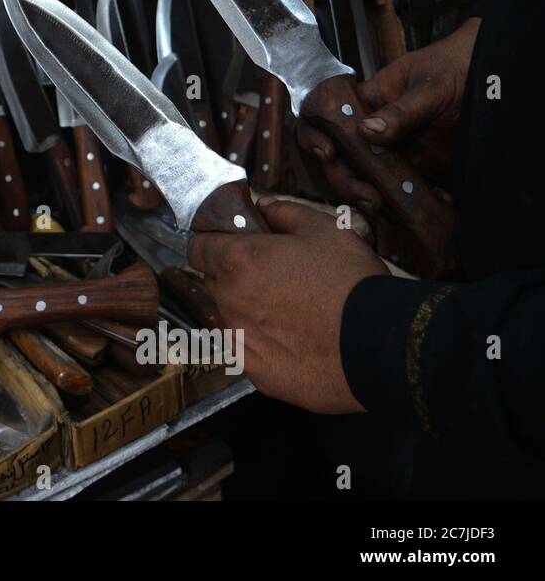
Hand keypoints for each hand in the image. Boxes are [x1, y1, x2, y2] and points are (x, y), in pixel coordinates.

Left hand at [188, 198, 387, 414]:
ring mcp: (240, 341)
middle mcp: (230, 301)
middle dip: (237, 277)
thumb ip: (286, 213)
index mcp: (240, 262)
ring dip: (250, 312)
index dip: (213, 243)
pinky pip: (249, 352)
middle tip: (276, 278)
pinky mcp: (257, 373)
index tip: (231, 245)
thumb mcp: (326, 230)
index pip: (198, 248)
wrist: (382, 345)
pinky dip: (264, 345)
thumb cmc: (352, 281)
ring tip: (293, 314)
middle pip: (218, 283)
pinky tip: (296, 343)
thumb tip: (262, 207)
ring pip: (232, 318)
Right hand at [298, 18, 478, 213]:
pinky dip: (398, 206)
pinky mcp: (419, 171)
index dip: (315, 136)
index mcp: (370, 101)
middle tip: (364, 196)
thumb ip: (402, 109)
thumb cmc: (461, 66)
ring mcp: (396, 152)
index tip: (326, 154)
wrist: (498, 76)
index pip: (327, 117)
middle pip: (342, 157)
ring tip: (380, 209)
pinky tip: (405, 213)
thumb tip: (367, 132)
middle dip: (344, 179)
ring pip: (365, 179)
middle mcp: (376, 130)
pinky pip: (399, 192)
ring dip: (366, 196)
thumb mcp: (433, 84)